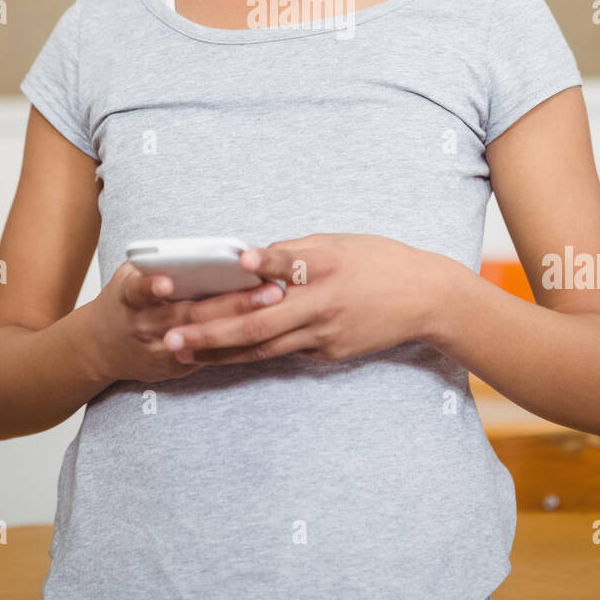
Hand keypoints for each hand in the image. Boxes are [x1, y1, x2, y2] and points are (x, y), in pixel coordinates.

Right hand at [81, 260, 286, 383]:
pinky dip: (238, 340)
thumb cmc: (126, 301)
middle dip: (230, 302)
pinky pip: (210, 355)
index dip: (151, 287)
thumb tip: (202, 249)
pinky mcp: (176, 368)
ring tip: (272, 302)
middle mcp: (144, 326)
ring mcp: (160, 351)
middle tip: (268, 288)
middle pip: (189, 315)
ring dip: (242, 320)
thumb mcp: (129, 276)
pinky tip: (267, 326)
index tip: (169, 282)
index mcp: (129, 298)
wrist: (102, 347)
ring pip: (205, 337)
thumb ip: (156, 264)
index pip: (138, 290)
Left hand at [161, 234, 431, 365]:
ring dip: (220, 352)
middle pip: (261, 321)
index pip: (289, 263)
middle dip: (212, 331)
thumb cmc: (379, 261)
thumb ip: (295, 252)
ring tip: (182, 353)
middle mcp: (322, 303)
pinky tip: (220, 356)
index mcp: (326, 265)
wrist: (426, 299)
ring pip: (265, 347)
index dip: (263, 263)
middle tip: (173, 334)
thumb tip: (252, 259)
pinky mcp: (330, 353)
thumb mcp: (338, 243)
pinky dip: (252, 354)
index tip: (237, 261)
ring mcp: (325, 334)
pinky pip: (285, 352)